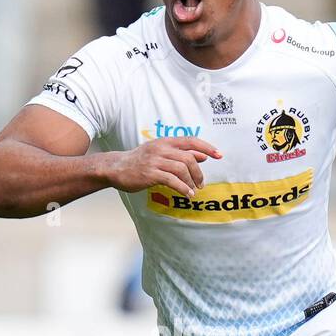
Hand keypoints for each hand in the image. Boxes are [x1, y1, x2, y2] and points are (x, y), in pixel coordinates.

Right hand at [105, 137, 222, 198]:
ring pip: (182, 169)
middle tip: (201, 183)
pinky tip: (187, 194)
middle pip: (188, 158)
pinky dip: (182, 188)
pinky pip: (172, 181)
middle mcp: (161, 148)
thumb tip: (203, 156)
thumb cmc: (140, 161)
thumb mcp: (161, 153)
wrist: (117, 168)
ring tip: (193, 190)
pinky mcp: (150, 173)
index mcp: (165, 142)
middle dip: (199, 172)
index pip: (191, 141)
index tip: (219, 155)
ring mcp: (155, 161)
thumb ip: (181, 154)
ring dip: (191, 182)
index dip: (207, 147)